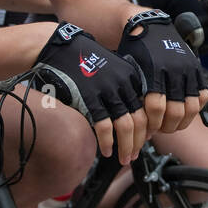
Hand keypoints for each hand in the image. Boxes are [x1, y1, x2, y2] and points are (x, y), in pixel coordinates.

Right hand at [31, 23, 146, 163]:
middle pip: (140, 120)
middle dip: (139, 142)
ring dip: (126, 146)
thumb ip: (122, 91)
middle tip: (135, 156)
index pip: (148, 109)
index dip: (147, 129)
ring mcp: (107, 91)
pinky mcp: (90, 98)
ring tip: (124, 159)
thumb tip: (129, 120)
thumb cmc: (83, 62)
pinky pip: (104, 127)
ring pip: (126, 126)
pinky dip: (107, 142)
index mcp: (132, 76)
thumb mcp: (111, 71)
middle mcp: (123, 83)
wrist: (59, 48)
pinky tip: (106, 151)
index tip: (142, 141)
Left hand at [117, 10, 207, 135]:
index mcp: (153, 70)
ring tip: (173, 125)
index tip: (148, 129)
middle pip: (176, 111)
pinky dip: (196, 108)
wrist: (150, 26)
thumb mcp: (129, 71)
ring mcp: (188, 68)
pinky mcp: (197, 68)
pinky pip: (203, 95)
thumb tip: (138, 124)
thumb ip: (135, 95)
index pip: (156, 107)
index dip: (152, 123)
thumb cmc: (134, 50)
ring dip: (183, 122)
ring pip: (192, 107)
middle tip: (160, 130)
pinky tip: (184, 112)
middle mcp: (173, 69)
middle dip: (167, 126)